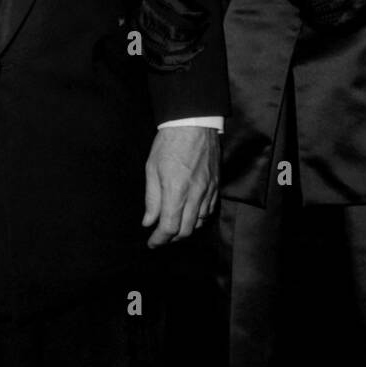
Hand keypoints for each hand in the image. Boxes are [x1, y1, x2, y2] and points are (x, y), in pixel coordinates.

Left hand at [142, 126, 218, 247]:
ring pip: (199, 222)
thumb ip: (151, 198)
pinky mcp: (216, 185)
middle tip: (161, 236)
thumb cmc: (169, 143)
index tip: (152, 243)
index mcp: (176, 191)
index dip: (160, 239)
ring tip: (174, 225)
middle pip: (186, 230)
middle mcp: (195, 194)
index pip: (169, 227)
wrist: (193, 123)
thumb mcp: (152, 168)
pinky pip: (210, 209)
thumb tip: (149, 221)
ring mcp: (208, 190)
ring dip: (186, 228)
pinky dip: (199, 217)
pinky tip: (190, 213)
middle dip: (172, 238)